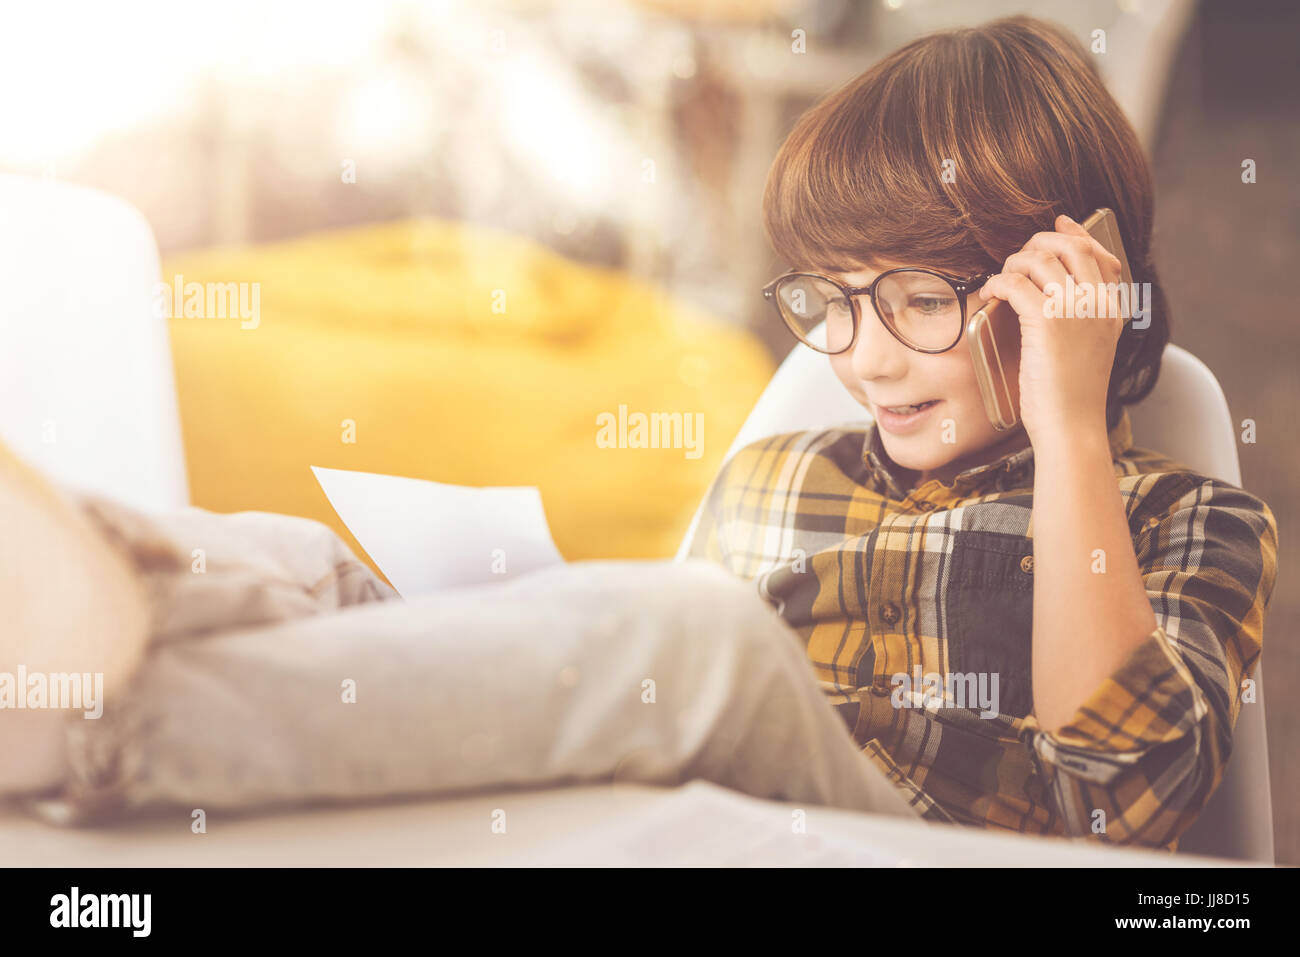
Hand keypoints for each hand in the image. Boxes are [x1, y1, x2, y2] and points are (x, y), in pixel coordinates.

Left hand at [976, 214, 1124, 448]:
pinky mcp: (1048, 320)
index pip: (1099, 253)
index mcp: (1112, 307)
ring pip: (1040, 258)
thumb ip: (1081, 316)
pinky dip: (997, 282)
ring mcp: (1076, 308)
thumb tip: (1052, 288)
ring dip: (1013, 262)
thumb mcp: (1088, 348)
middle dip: (1038, 243)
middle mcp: (1099, 301)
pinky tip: (990, 293)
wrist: (1071, 426)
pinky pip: (1015, 282)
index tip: (1058, 223)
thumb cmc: (1071, 394)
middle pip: (1069, 245)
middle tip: (1018, 258)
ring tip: (1001, 279)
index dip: (1075, 232)